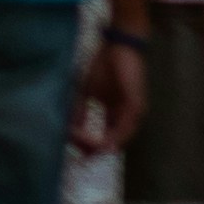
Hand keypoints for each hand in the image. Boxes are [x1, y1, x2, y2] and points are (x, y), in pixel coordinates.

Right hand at [73, 20, 149, 159]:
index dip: (89, 146)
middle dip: (95, 151)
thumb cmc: (104, 64)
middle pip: (113, 143)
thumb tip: (68, 131)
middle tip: (80, 158)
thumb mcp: (86, 92)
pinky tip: (99, 143)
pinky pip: (125, 128)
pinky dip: (111, 137)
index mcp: (116, 114)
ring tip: (86, 151)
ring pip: (119, 139)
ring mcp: (133, 112)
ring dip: (101, 146)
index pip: (105, 137)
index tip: (75, 152)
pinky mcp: (135, 105)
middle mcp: (126, 116)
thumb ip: (79, 111)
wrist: (119, 45)